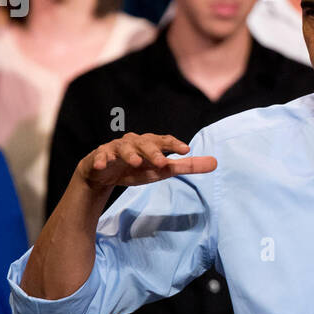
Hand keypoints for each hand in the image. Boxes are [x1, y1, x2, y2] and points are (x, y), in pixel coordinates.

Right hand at [76, 134, 217, 192]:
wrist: (103, 173)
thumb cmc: (137, 168)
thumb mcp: (162, 170)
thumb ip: (187, 166)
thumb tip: (215, 163)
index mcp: (150, 144)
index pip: (164, 141)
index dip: (174, 144)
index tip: (186, 150)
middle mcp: (133, 142)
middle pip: (144, 143)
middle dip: (153, 152)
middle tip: (162, 163)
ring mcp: (115, 149)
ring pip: (123, 148)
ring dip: (129, 155)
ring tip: (135, 162)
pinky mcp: (98, 157)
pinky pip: (99, 157)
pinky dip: (100, 160)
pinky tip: (102, 166)